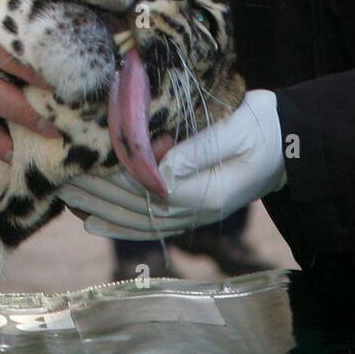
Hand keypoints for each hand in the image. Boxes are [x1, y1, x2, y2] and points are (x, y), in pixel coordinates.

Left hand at [58, 90, 286, 238]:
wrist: (292, 143)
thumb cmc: (266, 128)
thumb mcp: (239, 131)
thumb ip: (201, 149)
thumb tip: (162, 164)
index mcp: (206, 192)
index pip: (147, 189)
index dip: (113, 177)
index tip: (84, 161)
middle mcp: (196, 210)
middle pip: (135, 207)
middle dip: (97, 192)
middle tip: (61, 177)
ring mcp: (193, 213)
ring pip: (137, 220)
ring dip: (100, 209)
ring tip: (68, 197)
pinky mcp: (191, 207)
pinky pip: (149, 224)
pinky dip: (119, 224)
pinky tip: (94, 222)